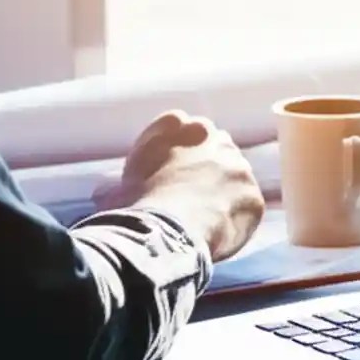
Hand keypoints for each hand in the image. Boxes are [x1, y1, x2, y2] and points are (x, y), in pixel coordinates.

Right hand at [120, 112, 264, 261]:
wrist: (163, 230)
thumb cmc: (132, 207)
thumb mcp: (114, 188)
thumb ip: (121, 183)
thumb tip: (106, 193)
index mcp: (173, 124)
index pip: (179, 131)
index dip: (174, 157)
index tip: (168, 177)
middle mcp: (210, 134)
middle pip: (213, 148)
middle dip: (206, 169)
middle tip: (191, 197)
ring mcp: (236, 163)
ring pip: (234, 177)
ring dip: (224, 194)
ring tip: (206, 220)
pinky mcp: (252, 194)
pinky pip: (246, 208)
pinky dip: (236, 221)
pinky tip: (219, 235)